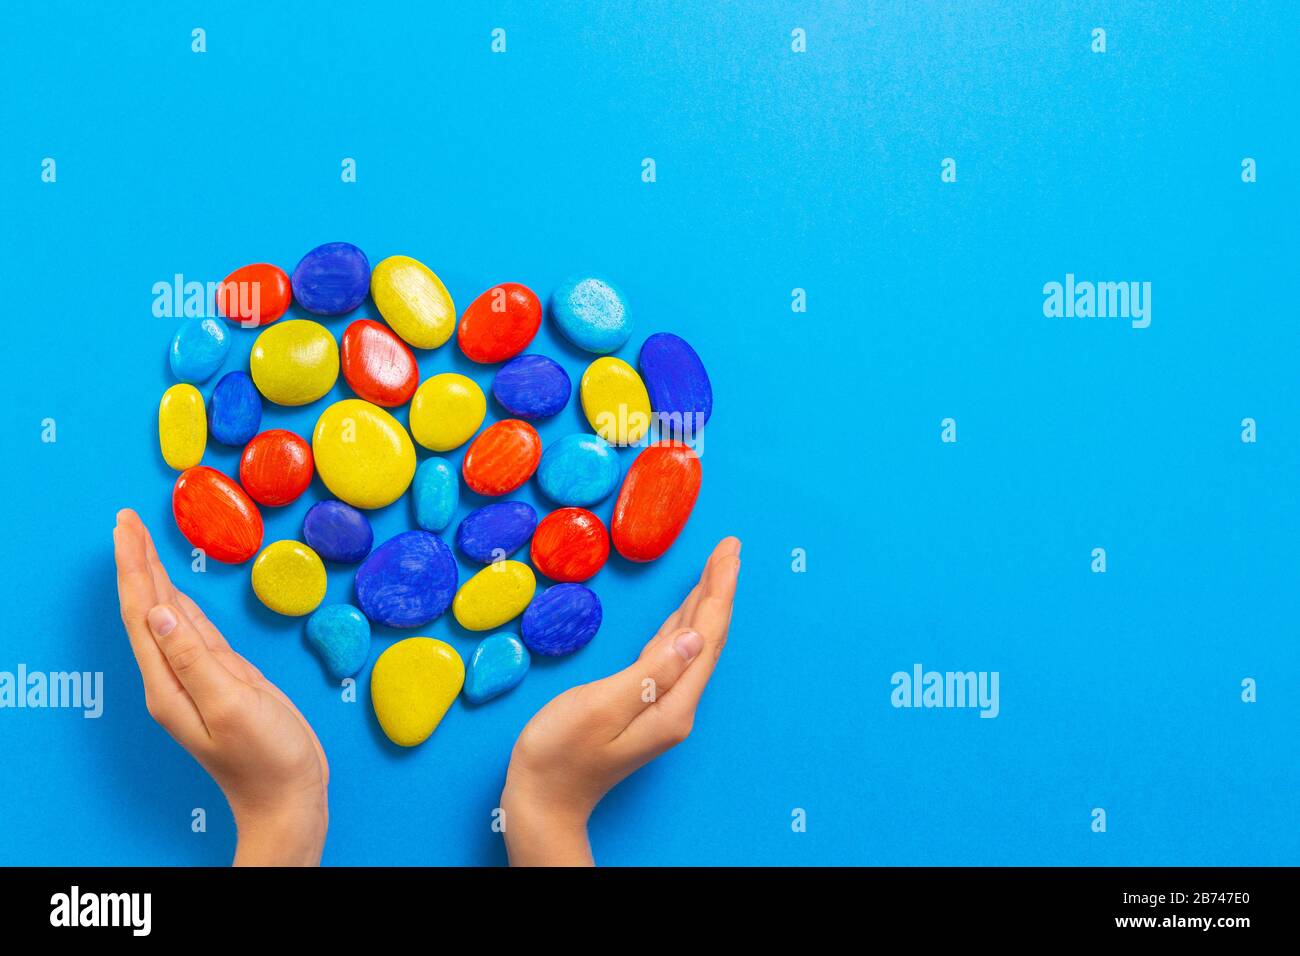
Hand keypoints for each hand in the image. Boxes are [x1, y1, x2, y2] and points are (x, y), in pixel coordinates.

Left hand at [113, 509, 328, 865]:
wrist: (289, 795)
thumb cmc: (267, 759)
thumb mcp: (232, 704)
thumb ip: (194, 658)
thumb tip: (161, 612)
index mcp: (170, 684)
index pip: (141, 612)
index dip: (133, 566)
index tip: (126, 526)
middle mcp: (175, 678)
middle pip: (147, 608)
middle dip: (137, 562)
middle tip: (126, 519)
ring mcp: (199, 678)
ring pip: (168, 616)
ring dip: (154, 577)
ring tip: (140, 542)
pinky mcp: (224, 679)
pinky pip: (194, 631)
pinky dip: (181, 603)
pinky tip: (173, 590)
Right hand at [500, 536, 740, 864]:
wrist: (542, 800)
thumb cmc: (559, 755)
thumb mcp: (601, 708)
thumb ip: (650, 672)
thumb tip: (691, 637)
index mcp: (672, 704)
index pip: (706, 635)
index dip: (719, 589)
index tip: (730, 551)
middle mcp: (676, 704)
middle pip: (707, 636)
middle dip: (719, 588)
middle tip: (731, 546)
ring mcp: (662, 705)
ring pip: (692, 642)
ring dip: (704, 602)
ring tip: (717, 567)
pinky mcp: (643, 702)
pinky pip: (672, 653)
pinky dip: (682, 623)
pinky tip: (684, 610)